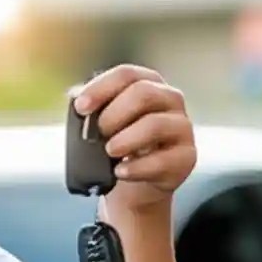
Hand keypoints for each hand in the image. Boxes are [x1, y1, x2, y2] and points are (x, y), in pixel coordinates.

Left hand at [72, 64, 196, 214]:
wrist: (136, 186)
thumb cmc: (120, 147)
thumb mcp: (103, 123)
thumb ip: (92, 107)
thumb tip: (75, 96)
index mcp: (149, 83)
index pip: (126, 74)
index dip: (101, 88)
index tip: (81, 107)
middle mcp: (170, 100)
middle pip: (143, 93)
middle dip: (113, 115)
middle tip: (98, 133)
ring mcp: (182, 128)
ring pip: (154, 124)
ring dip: (125, 139)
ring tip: (110, 151)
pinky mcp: (187, 157)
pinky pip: (162, 160)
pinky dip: (136, 167)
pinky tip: (121, 171)